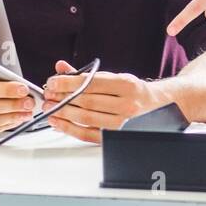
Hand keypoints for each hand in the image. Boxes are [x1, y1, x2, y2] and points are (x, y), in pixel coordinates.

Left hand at [41, 59, 163, 143]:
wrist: (156, 106)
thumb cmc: (132, 90)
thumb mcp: (113, 76)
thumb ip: (86, 73)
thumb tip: (61, 68)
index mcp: (126, 85)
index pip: (91, 83)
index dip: (68, 83)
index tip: (53, 81)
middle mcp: (126, 104)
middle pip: (87, 101)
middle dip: (62, 97)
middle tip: (48, 94)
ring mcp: (123, 124)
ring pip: (86, 118)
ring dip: (63, 113)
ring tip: (49, 107)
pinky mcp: (116, 137)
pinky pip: (89, 135)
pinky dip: (70, 129)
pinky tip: (58, 122)